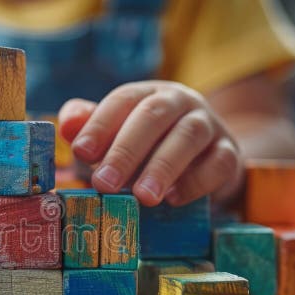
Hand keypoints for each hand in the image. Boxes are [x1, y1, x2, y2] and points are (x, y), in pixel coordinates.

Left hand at [58, 81, 240, 205]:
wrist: (204, 161)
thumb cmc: (147, 149)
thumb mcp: (114, 137)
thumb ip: (89, 128)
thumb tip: (65, 126)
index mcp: (147, 94)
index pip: (123, 100)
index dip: (100, 124)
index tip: (80, 152)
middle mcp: (180, 103)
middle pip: (153, 116)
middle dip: (126, 150)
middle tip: (103, 183)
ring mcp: (209, 126)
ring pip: (189, 136)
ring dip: (162, 167)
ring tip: (142, 196)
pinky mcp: (229, 154)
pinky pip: (219, 163)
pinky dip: (197, 182)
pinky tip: (174, 199)